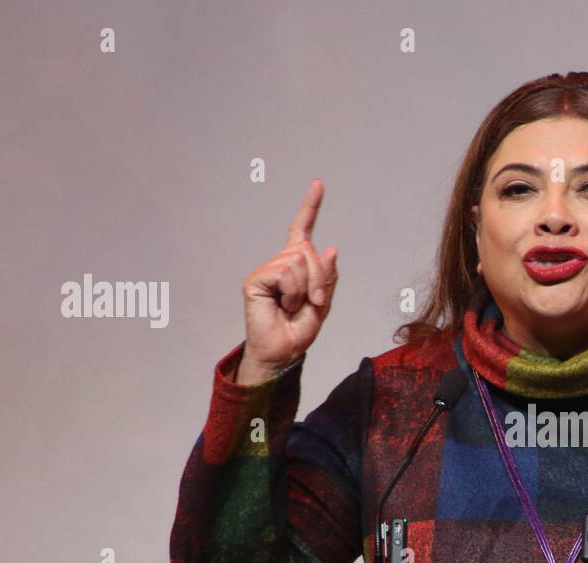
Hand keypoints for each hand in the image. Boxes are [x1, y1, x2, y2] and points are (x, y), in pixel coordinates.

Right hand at [238, 179, 339, 383]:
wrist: (282, 353)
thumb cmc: (298, 332)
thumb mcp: (322, 305)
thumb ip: (327, 278)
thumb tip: (331, 248)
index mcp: (296, 266)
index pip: (302, 231)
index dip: (310, 208)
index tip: (318, 184)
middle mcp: (280, 263)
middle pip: (308, 250)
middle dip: (319, 278)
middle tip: (313, 303)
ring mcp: (266, 270)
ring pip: (298, 261)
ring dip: (306, 288)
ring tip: (294, 307)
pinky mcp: (256, 279)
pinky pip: (284, 273)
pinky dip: (292, 292)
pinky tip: (283, 306)